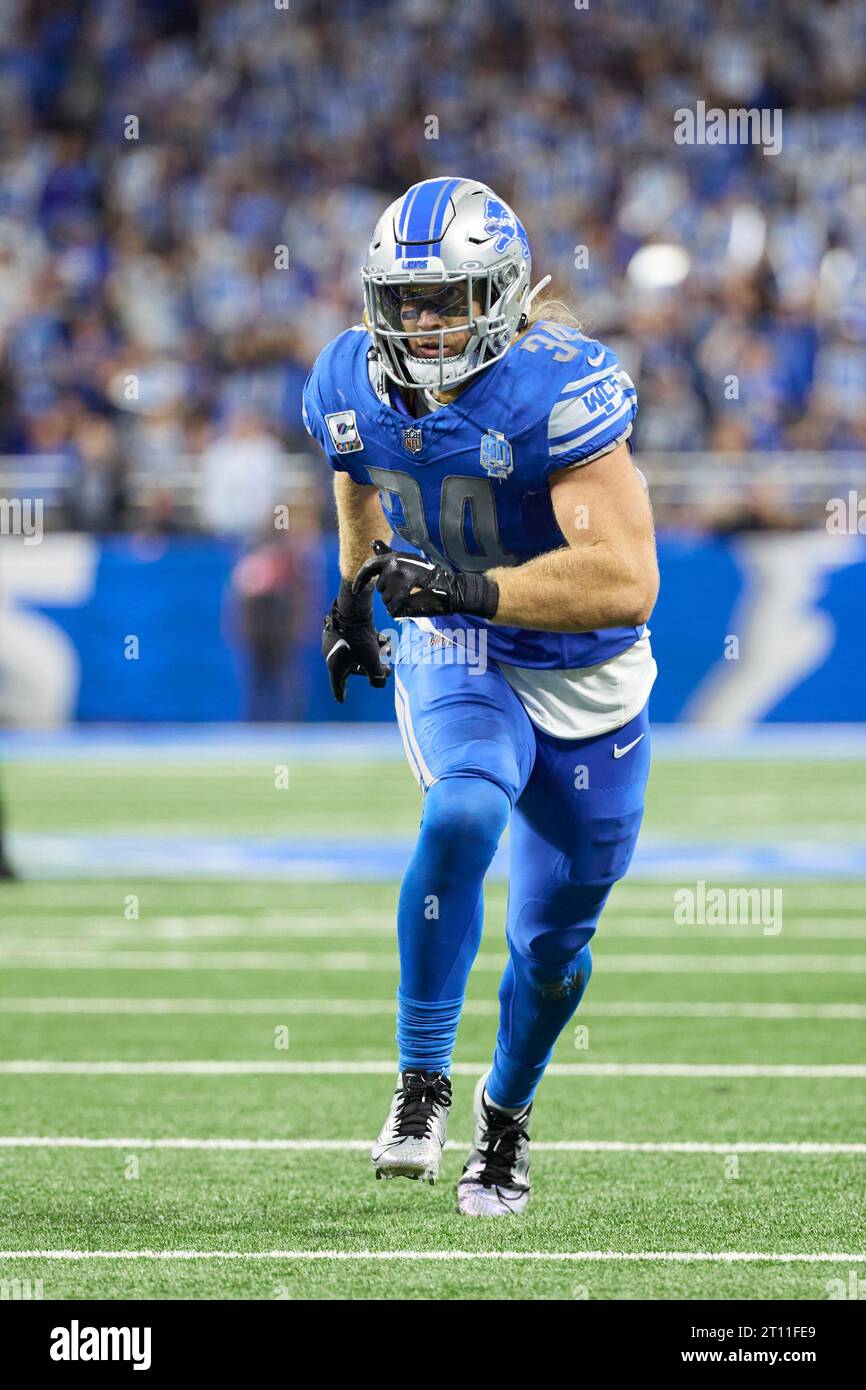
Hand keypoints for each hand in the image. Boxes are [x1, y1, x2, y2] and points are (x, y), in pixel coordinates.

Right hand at [322, 579, 390, 702]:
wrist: (351, 611)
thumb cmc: (359, 640)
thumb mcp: (372, 661)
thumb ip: (378, 675)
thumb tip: (381, 681)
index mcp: (335, 667)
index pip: (338, 685)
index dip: (341, 693)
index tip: (341, 700)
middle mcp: (331, 655)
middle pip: (352, 667)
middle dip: (370, 668)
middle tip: (384, 668)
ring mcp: (334, 640)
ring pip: (357, 652)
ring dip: (373, 653)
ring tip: (388, 650)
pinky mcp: (340, 628)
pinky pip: (356, 640)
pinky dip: (370, 641)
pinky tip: (384, 639)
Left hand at [352, 540, 497, 619]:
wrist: (450, 589)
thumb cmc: (428, 575)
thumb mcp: (406, 561)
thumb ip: (387, 554)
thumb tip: (372, 542)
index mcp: (393, 558)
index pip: (368, 568)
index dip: (359, 580)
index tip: (355, 590)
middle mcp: (393, 566)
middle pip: (380, 589)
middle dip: (391, 592)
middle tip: (410, 589)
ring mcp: (397, 581)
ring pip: (386, 601)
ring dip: (397, 602)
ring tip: (414, 595)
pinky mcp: (401, 596)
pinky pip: (392, 610)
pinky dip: (401, 611)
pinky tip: (413, 603)